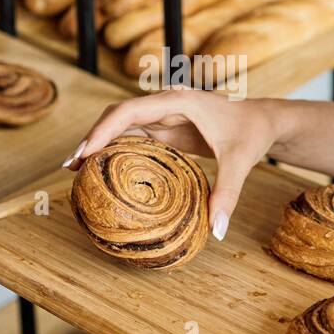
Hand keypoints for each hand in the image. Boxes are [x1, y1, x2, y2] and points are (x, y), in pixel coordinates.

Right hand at [63, 89, 278, 240]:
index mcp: (179, 100)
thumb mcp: (241, 162)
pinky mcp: (165, 128)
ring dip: (98, 143)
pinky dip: (114, 149)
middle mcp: (165, 103)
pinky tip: (101, 171)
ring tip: (75, 171)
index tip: (85, 154)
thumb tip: (216, 232)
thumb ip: (228, 195)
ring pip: (121, 125)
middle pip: (117, 116)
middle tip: (69, 167)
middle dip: (91, 138)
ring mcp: (163, 115)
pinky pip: (132, 137)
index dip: (103, 131)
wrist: (264, 120)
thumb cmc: (252, 133)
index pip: (130, 112)